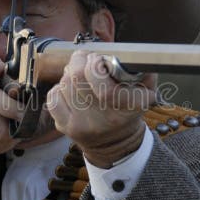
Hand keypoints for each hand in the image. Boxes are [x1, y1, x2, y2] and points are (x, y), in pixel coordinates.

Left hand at [46, 51, 155, 167]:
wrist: (116, 143)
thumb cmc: (129, 109)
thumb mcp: (145, 90)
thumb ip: (139, 70)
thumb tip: (121, 56)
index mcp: (128, 107)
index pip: (105, 88)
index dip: (96, 66)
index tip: (99, 59)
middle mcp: (105, 119)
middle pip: (78, 77)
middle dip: (80, 61)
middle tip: (87, 59)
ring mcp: (83, 125)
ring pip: (65, 84)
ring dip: (70, 73)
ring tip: (81, 75)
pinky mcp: (66, 127)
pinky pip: (53, 97)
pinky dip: (60, 88)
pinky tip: (70, 90)